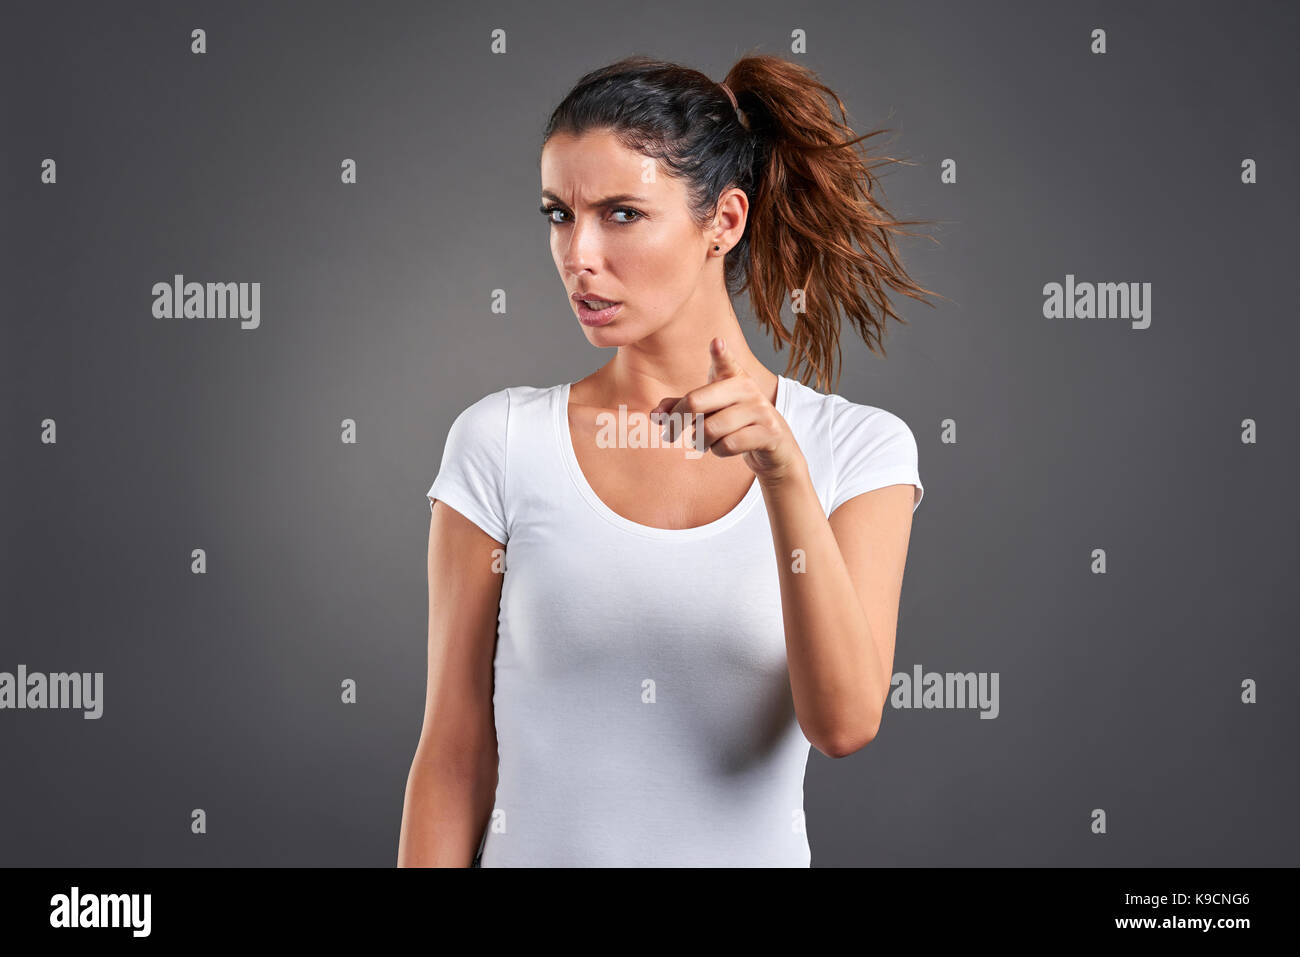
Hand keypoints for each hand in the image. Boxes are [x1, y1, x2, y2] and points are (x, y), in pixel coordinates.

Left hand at [650, 337, 805, 485]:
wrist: (775, 447)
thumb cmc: (735, 424)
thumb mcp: (709, 411)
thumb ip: (680, 408)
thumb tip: (654, 415)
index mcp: (733, 377)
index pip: (725, 363)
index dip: (720, 354)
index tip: (716, 343)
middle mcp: (747, 388)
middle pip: (696, 402)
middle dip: (676, 422)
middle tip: (668, 435)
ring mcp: (760, 410)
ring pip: (710, 429)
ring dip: (699, 441)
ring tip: (702, 442)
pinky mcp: (768, 433)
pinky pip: (727, 445)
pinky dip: (717, 451)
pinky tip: (722, 448)